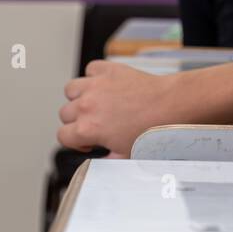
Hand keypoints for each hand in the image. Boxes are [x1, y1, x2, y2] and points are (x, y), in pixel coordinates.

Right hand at [58, 60, 182, 156]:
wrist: (170, 106)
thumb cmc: (152, 132)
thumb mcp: (126, 154)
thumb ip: (107, 159)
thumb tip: (101, 161)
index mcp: (87, 129)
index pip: (62, 136)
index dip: (75, 141)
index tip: (89, 141)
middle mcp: (86, 106)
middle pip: (65, 113)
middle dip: (77, 120)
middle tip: (96, 123)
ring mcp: (95, 85)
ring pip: (71, 90)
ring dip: (79, 96)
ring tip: (96, 103)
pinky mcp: (107, 70)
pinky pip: (90, 69)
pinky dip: (95, 75)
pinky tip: (106, 85)